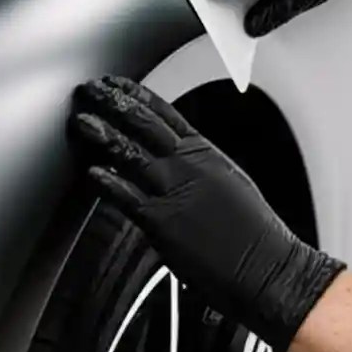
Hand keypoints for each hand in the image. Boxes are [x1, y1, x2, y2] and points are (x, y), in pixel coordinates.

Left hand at [69, 75, 344, 350]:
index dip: (135, 95)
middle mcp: (189, 166)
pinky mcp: (162, 221)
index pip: (165, 113)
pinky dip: (107, 181)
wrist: (270, 269)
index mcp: (205, 154)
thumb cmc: (254, 234)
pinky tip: (92, 171)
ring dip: (103, 133)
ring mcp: (175, 191)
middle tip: (91, 90)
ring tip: (82, 120)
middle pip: (144, 124)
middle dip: (113, 103)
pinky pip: (126, 196)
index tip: (115, 83)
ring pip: (131, 152)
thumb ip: (198, 166)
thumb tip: (176, 157)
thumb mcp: (229, 182)